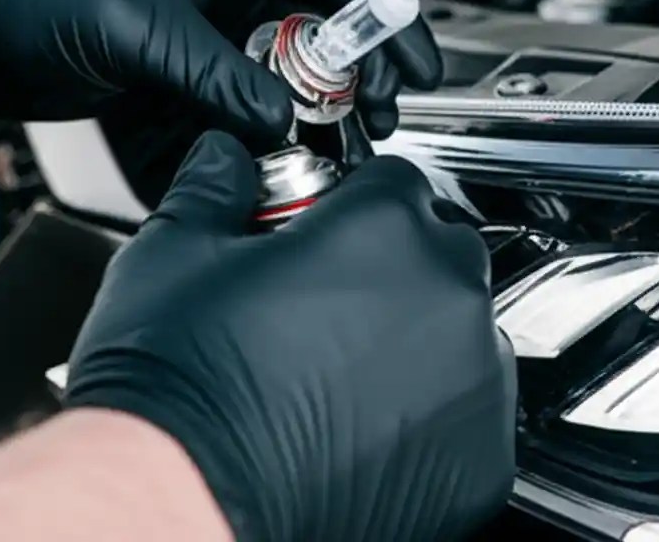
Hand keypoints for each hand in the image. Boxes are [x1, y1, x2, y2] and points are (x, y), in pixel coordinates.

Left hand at [0, 0, 440, 138]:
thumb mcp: (144, 33)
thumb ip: (222, 79)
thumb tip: (282, 122)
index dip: (387, 17)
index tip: (418, 63)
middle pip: (322, 33)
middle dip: (360, 77)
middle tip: (383, 117)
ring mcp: (204, 38)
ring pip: (284, 77)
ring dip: (314, 113)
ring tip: (340, 147)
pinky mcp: (179, 81)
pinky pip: (239, 109)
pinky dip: (262, 135)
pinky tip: (276, 157)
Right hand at [64, 131, 515, 540]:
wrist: (187, 499)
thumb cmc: (178, 386)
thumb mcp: (175, 252)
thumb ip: (216, 186)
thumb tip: (228, 160)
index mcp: (387, 225)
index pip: (394, 183)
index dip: (349, 207)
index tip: (322, 237)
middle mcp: (450, 292)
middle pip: (438, 252)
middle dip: (390, 269)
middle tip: (324, 308)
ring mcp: (477, 378)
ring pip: (463, 333)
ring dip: (418, 341)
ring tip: (339, 374)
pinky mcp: (484, 457)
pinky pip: (471, 415)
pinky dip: (433, 417)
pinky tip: (366, 427)